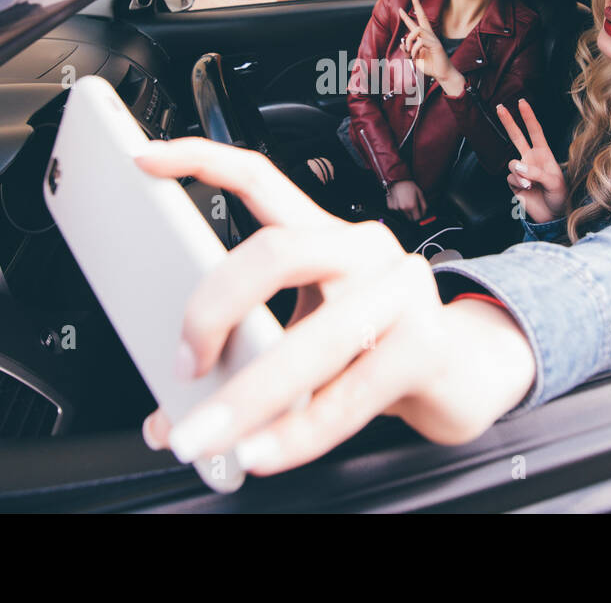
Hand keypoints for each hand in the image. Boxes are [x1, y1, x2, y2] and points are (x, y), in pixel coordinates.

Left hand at [134, 137, 534, 475]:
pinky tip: (264, 451)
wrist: (463, 379)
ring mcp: (403, 293)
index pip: (263, 179)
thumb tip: (168, 416)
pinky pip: (348, 394)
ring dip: (250, 394)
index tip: (147, 160)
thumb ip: (240, 366)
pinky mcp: (426, 346)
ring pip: (316, 333)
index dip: (204, 161)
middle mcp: (367, 249)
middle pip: (277, 251)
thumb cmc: (373, 352)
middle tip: (182, 366)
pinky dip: (298, 431)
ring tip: (204, 436)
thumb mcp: (303, 343)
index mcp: (328, 236)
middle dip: (214, 311)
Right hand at [386, 179, 427, 220]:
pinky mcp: (390, 207)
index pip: (417, 219)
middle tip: (413, 206)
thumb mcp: (420, 193)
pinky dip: (399, 208)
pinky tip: (400, 200)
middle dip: (412, 214)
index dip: (419, 216)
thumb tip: (425, 213)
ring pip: (403, 215)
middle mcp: (403, 209)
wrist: (397, 178)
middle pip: (410, 218)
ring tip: (405, 201)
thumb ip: (424, 205)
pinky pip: (396, 211)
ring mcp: (396, 209)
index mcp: (412, 206)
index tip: (420, 213)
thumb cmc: (409, 185)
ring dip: (405, 211)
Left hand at [398, 0, 459, 89]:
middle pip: (423, 16)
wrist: (442, 74)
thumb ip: (407, 50)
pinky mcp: (436, 45)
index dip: (411, 13)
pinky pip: (420, 42)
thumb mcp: (414, 58)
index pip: (417, 21)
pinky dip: (414, 50)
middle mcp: (429, 35)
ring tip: (408, 50)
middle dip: (418, 4)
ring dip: (409, 41)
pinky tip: (415, 56)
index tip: (404, 6)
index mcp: (424, 37)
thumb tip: (401, 43)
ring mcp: (433, 39)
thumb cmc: (430, 66)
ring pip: (416, 30)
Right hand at [497, 98, 568, 224]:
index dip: (528, 117)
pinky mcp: (514, 183)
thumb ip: (536, 172)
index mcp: (544, 154)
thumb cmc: (559, 196)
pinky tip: (527, 189)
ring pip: (512, 164)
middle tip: (499, 107)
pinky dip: (518, 183)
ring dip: (520, 174)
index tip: (521, 102)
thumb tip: (518, 167)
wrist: (553, 215)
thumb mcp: (554, 182)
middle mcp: (530, 159)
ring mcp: (521, 171)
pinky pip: (510, 178)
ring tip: (531, 184)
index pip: (535, 132)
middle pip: (516, 137)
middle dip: (508, 122)